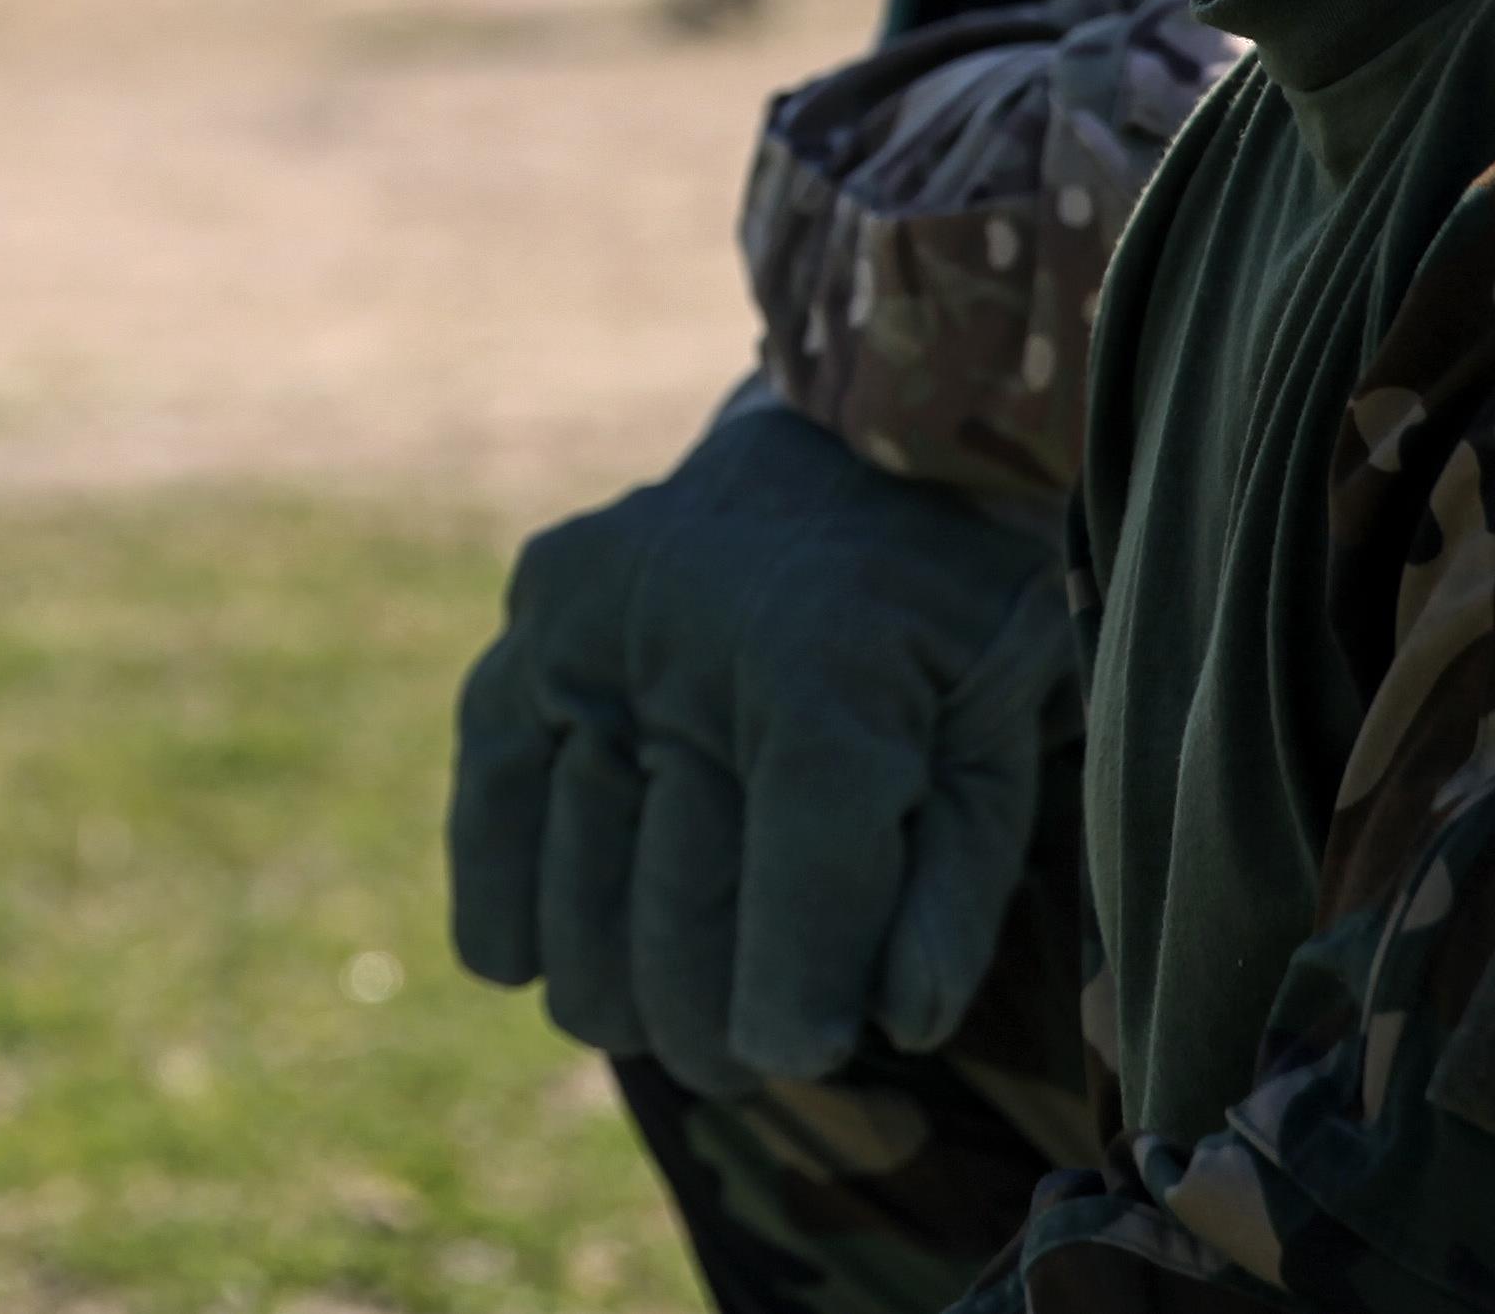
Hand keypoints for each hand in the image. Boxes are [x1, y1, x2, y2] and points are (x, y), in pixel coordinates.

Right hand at [447, 396, 1073, 1095]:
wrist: (872, 438)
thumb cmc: (956, 618)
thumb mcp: (1002, 739)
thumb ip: (953, 889)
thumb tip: (892, 1025)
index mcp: (833, 678)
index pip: (791, 905)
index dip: (795, 1011)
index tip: (801, 1053)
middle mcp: (698, 645)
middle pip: (678, 915)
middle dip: (712, 1022)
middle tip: (739, 1055)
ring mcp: (602, 624)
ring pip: (578, 887)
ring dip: (617, 985)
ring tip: (662, 1014)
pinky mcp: (540, 615)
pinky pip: (492, 794)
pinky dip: (507, 900)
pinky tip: (533, 959)